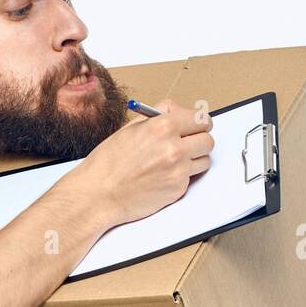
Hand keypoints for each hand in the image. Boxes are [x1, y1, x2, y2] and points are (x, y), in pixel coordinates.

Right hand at [70, 98, 213, 228]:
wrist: (98, 195)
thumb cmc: (107, 163)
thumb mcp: (130, 128)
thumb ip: (158, 116)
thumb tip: (177, 111)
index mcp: (163, 127)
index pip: (201, 119)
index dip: (198, 123)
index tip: (196, 127)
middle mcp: (174, 148)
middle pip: (208, 140)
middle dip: (198, 141)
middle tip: (187, 144)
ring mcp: (178, 171)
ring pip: (205, 160)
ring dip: (194, 160)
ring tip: (174, 161)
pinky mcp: (178, 190)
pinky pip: (191, 178)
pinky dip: (181, 177)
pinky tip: (162, 176)